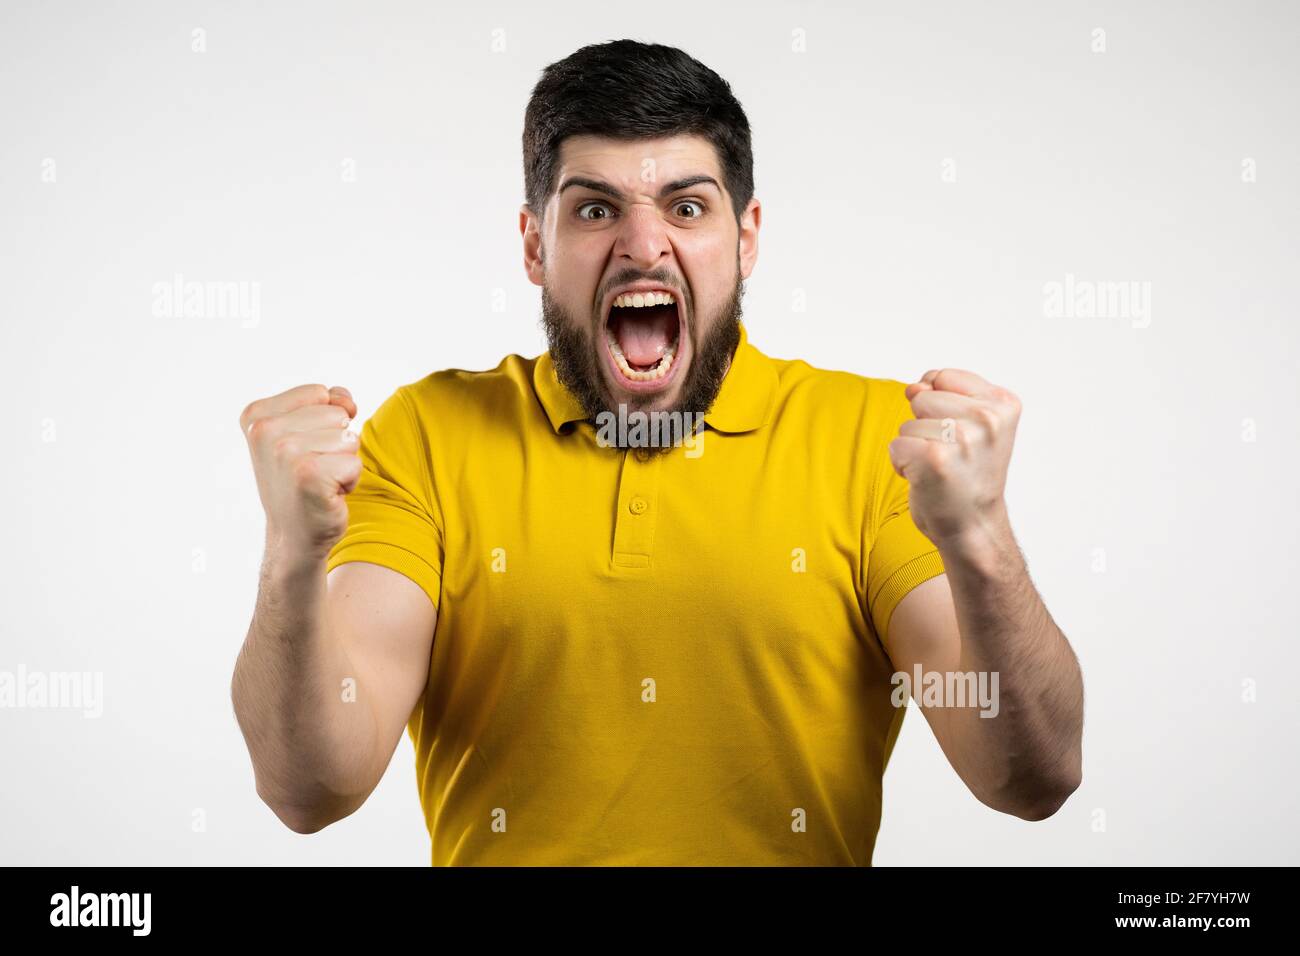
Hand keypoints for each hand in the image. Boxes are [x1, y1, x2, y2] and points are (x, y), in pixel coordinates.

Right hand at [240, 384, 360, 562]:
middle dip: (336, 443)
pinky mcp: (308, 475)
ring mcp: (284, 453)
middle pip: (338, 414)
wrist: (293, 535)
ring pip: (349, 438)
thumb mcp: (306, 432)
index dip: (324, 422)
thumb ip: (329, 402)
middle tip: (312, 469)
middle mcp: (265, 431)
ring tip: (319, 481)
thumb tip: (347, 401)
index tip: (303, 449)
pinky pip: (355, 463)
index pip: (320, 393)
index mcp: (256, 415)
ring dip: (343, 462)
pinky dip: (349, 481)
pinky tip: (327, 495)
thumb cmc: (302, 481)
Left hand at [888, 369, 1020, 546]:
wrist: (974, 528)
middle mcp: (988, 419)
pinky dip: (903, 465)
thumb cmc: (968, 476)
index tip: (961, 436)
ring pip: (908, 424)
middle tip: (951, 457)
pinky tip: (927, 480)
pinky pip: (896, 446)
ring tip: (941, 469)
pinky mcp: (935, 459)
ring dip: (915, 447)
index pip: (943, 377)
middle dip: (925, 426)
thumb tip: (913, 387)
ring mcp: (963, 439)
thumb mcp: (971, 425)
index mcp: (1003, 404)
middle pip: (923, 398)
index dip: (940, 406)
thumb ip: (944, 395)